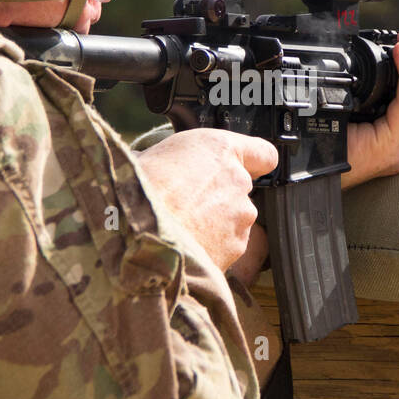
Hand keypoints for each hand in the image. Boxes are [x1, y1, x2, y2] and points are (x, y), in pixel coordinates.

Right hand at [135, 129, 277, 271]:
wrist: (137, 235)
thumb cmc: (135, 192)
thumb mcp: (146, 158)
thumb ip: (172, 162)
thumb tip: (158, 168)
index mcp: (219, 149)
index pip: (262, 152)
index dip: (253, 162)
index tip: (243, 168)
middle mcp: (237, 181)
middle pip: (240, 190)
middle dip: (217, 199)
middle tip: (185, 206)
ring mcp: (241, 217)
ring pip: (233, 220)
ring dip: (214, 226)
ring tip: (181, 231)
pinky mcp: (236, 248)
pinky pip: (226, 247)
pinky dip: (211, 249)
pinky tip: (185, 249)